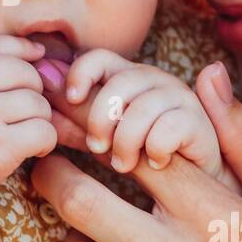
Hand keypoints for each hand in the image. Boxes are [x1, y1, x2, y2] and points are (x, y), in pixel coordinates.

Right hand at [0, 34, 56, 210]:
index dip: (22, 47)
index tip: (37, 53)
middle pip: (22, 71)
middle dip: (35, 86)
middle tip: (32, 105)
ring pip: (37, 102)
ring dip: (41, 116)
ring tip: (32, 130)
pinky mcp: (0, 146)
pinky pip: (42, 131)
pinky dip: (47, 139)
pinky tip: (38, 148)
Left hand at [45, 49, 231, 183]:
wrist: (197, 183)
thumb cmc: (144, 156)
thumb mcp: (108, 138)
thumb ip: (77, 122)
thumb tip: (43, 109)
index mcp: (127, 78)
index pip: (99, 58)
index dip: (81, 73)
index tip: (71, 99)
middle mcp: (154, 81)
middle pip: (119, 83)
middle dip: (100, 118)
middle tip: (96, 148)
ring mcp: (178, 98)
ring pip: (141, 109)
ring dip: (125, 142)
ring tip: (123, 164)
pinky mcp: (199, 121)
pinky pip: (167, 128)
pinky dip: (155, 150)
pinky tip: (155, 163)